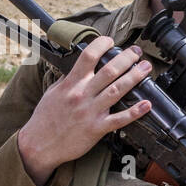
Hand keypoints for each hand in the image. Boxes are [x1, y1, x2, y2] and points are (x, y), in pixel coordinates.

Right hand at [17, 35, 153, 185]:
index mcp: (71, 84)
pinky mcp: (97, 129)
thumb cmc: (45, 118)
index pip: (88, 57)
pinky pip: (119, 119)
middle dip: (127, 58)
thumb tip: (80, 68)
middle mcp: (82, 95)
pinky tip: (146, 104)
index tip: (110, 41)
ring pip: (117, 91)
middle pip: (109, 71)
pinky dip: (134, 112)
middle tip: (137, 51)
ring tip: (146, 68)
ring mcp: (91, 112)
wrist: (39, 144)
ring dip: (134, 77)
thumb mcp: (53, 92)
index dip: (101, 45)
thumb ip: (69, 79)